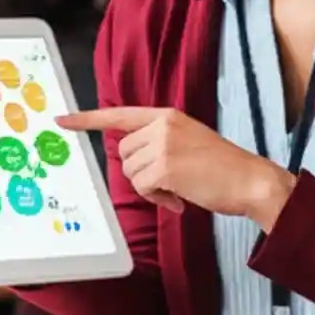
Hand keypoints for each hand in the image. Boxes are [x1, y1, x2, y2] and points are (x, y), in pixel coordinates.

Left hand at [58, 108, 295, 229]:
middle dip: (140, 172)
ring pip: (131, 172)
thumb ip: (159, 142)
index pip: (119, 115)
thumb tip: (132, 161)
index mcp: (167, 116)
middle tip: (168, 183)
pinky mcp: (164, 166)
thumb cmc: (222, 168)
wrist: (252, 181)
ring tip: (179, 190)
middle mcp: (162, 125)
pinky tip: (180, 200)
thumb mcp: (188, 141)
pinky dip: (158, 199)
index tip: (62, 120)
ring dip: (150, 188)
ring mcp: (162, 144)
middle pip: (123, 153)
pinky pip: (143, 187)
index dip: (88, 119)